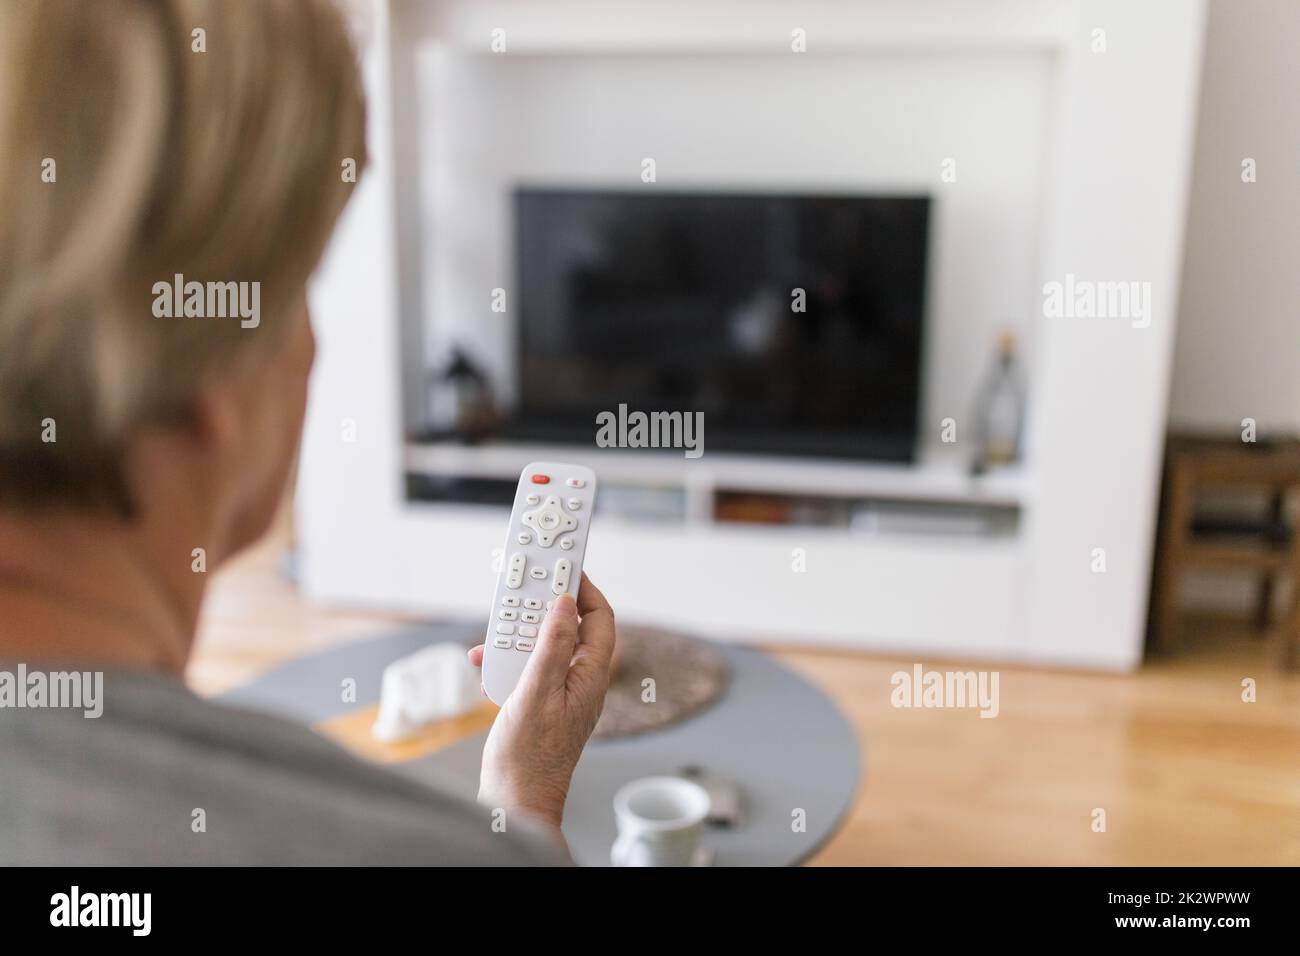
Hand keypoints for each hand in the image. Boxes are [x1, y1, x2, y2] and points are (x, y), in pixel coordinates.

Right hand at [467, 573, 615, 833]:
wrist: (514, 803)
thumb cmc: (528, 758)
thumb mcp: (537, 693)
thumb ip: (552, 647)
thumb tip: (565, 605)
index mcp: (590, 677)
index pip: (599, 619)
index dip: (584, 589)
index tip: (562, 566)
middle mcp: (580, 682)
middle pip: (569, 627)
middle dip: (543, 607)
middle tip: (522, 588)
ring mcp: (561, 693)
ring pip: (544, 645)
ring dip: (518, 634)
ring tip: (496, 632)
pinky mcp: (540, 703)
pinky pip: (527, 668)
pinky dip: (507, 659)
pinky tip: (485, 662)